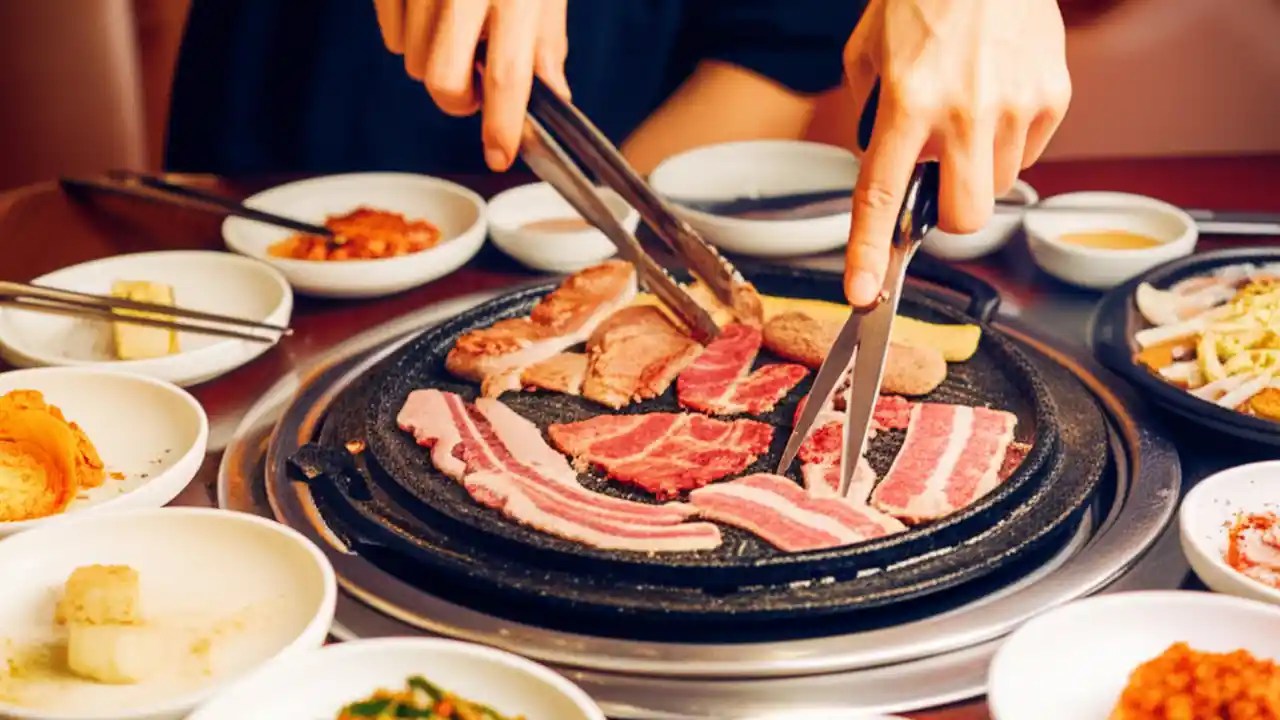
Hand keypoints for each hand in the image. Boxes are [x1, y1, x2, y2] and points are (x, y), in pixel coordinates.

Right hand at [373, 0, 570, 170]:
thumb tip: (552, 93)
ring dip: (434, 63)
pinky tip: (431, 12)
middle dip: (457, 98)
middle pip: (442, 79)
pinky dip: (408, 36)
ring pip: (411, 61)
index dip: (503, 125)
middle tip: (474, 89)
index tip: (500, 154)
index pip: (508, 76)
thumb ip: (546, 40)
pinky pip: (389, 35)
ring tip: (456, 32)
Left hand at [841, 0, 1070, 305]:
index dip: (868, 251)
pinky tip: (997, 95)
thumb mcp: (867, 52)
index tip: (863, 292)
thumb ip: (868, 116)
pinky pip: (1028, 151)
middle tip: (940, 182)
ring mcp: (1014, 104)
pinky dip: (1009, 139)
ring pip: (998, 186)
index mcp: (906, 101)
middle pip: (966, 217)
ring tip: (969, 112)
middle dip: (951, 214)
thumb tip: (883, 164)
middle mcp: (962, 109)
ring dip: (978, 168)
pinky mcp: (1052, 94)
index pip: (880, 194)